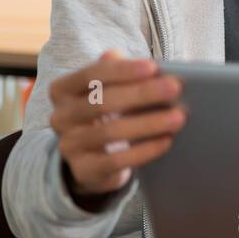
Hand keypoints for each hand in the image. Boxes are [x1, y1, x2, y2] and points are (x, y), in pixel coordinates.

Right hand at [49, 50, 185, 196]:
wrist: (94, 159)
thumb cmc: (107, 114)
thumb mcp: (109, 91)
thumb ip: (123, 75)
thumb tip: (151, 68)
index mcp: (63, 90)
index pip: (90, 74)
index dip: (122, 70)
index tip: (153, 67)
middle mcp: (60, 117)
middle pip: (101, 102)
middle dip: (141, 94)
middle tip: (174, 88)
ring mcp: (69, 145)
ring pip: (109, 132)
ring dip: (148, 123)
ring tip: (178, 117)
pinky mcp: (84, 170)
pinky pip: (115, 161)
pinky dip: (143, 151)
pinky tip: (166, 141)